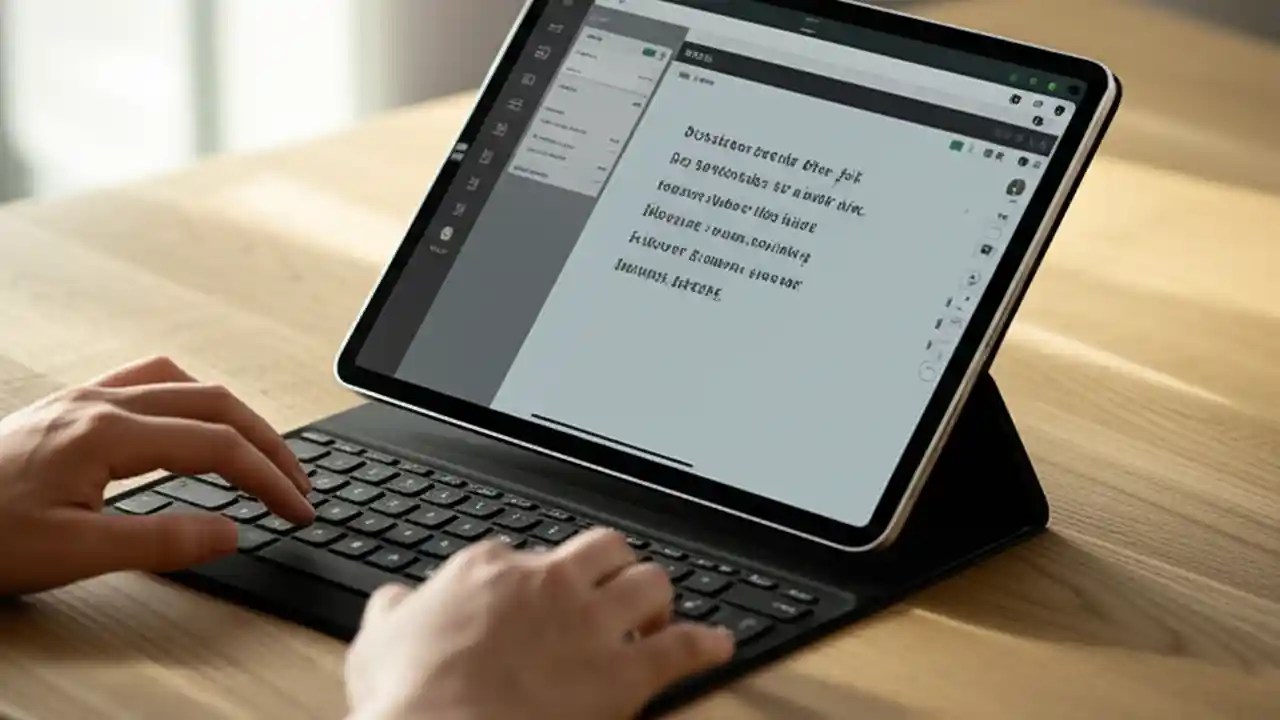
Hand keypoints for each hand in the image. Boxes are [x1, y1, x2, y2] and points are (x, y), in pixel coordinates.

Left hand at [0, 356, 314, 595]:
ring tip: (259, 450)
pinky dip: (190, 399)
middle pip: (215, 403)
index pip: (218, 446)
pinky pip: (148, 381)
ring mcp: (83, 398)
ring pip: (185, 384)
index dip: (269, 477)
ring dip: (234, 414)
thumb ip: (162, 542)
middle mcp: (101, 402)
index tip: (298, 507)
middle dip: (268, 441)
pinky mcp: (68, 407)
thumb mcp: (74, 554)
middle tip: (298, 481)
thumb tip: (232, 532)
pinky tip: (190, 421)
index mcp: (108, 433)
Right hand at [345, 529, 734, 719]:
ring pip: (650, 582)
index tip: (538, 595)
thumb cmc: (408, 699)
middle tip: (612, 587)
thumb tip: (396, 602)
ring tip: (659, 612)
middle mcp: (549, 583)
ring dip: (658, 596)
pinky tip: (718, 645)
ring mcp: (591, 624)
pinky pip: (683, 648)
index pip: (526, 553)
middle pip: (603, 549)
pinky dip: (706, 644)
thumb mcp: (377, 641)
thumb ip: (393, 611)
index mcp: (490, 569)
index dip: (536, 577)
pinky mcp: (624, 673)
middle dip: (612, 565)